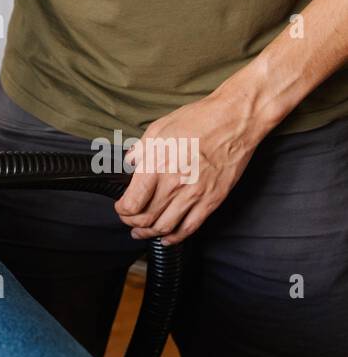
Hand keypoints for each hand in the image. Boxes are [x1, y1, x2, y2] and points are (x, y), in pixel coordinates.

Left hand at [115, 91, 264, 244]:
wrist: (236, 119)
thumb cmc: (199, 119)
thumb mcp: (159, 129)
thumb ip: (140, 151)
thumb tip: (130, 163)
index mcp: (157, 166)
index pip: (132, 203)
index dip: (122, 210)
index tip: (120, 207)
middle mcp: (174, 184)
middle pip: (145, 218)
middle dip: (132, 223)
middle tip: (129, 220)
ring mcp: (195, 194)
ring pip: (165, 227)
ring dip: (149, 233)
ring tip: (142, 232)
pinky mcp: (212, 199)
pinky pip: (190, 227)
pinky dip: (175, 237)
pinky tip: (167, 237)